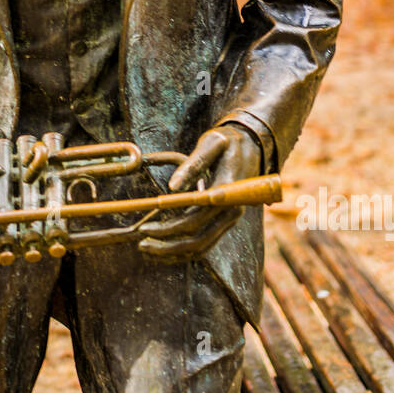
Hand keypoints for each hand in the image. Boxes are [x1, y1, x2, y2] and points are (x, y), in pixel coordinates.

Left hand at [139, 124, 261, 260]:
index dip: (168, 227)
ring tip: (147, 247)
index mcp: (227, 192)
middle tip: (140, 243)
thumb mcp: (212, 143)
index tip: (144, 228)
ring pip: (203, 246)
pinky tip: (165, 247)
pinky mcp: (226, 220)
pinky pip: (206, 242)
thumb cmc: (229, 140)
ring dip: (174, 252)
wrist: (253, 144)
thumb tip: (173, 187)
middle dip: (167, 245)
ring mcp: (230, 218)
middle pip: (198, 239)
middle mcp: (231, 210)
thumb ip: (194, 163)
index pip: (194, 219)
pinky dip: (185, 249)